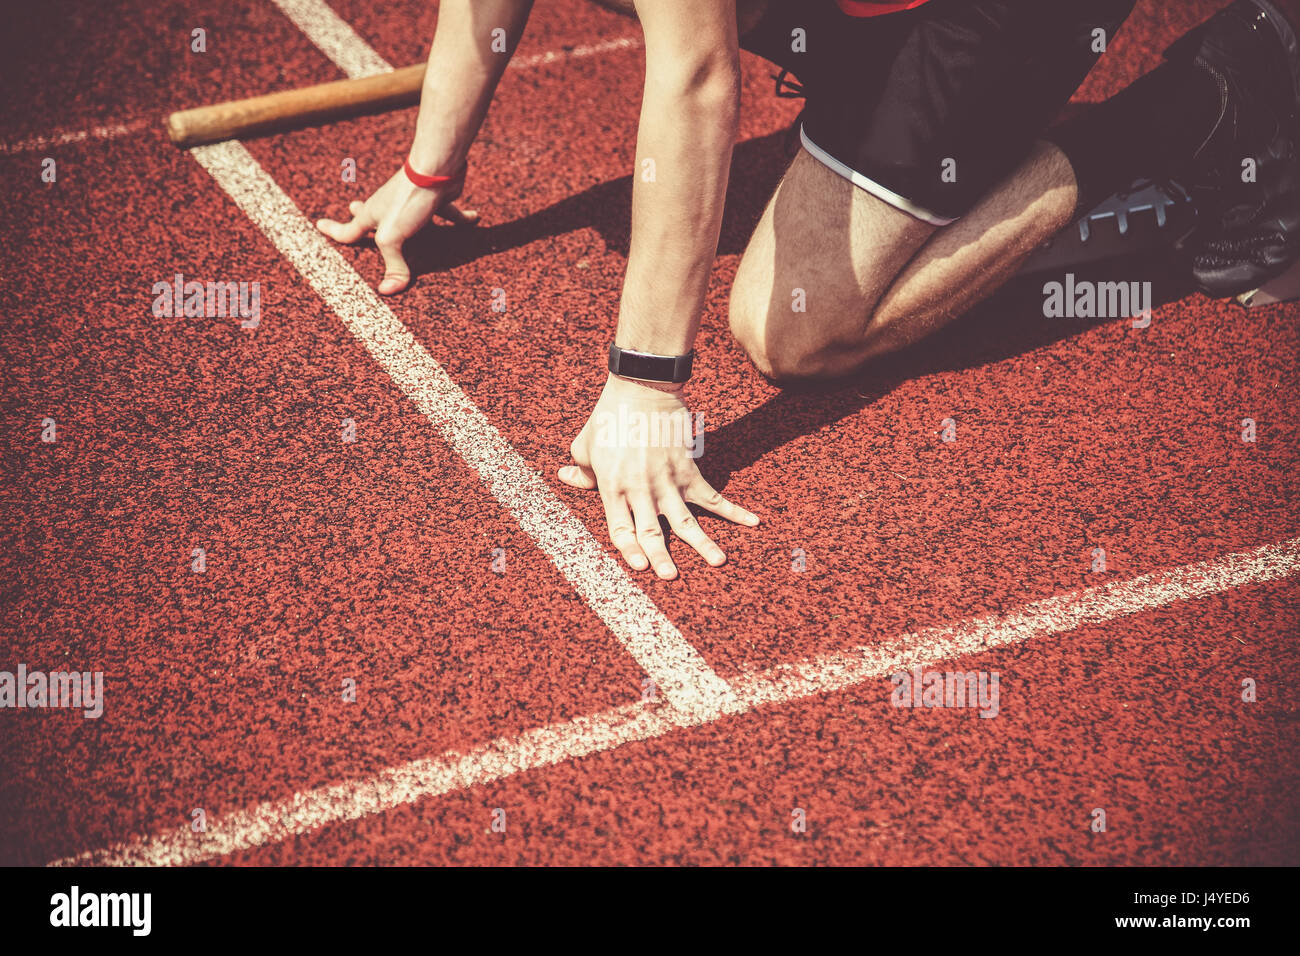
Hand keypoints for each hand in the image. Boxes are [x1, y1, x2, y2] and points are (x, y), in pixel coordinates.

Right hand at [315, 164, 477, 294]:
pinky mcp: (435, 198)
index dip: (333, 232)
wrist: (436, 169)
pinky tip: (474, 220)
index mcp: (372, 216)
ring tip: (417, 227)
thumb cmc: (407, 200)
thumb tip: (388, 291)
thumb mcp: (392, 238)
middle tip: (352, 212)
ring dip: (412, 223)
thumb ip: (393, 266)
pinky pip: (448, 212)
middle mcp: (389, 207)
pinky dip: (459, 217)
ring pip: (410, 216)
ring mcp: (412, 202)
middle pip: (372, 216)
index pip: (347, 230)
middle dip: (362, 218)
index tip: (318, 225)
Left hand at [559, 375, 758, 578]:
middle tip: (671, 577)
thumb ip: (580, 469)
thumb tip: (565, 478)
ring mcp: (667, 481)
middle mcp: (641, 489)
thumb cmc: (610, 418)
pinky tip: (753, 523)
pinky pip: (713, 496)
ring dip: (703, 543)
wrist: (641, 389)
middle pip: (652, 531)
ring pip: (686, 520)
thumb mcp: (585, 444)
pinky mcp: (688, 469)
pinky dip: (734, 511)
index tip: (640, 567)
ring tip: (718, 561)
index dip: (630, 550)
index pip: (621, 529)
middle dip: (662, 557)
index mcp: (613, 487)